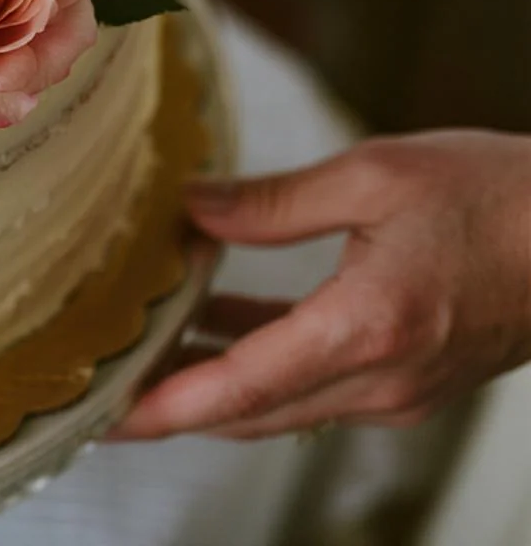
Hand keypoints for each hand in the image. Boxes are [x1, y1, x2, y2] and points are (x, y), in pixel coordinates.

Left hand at [114, 130, 530, 439]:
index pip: (242, 388)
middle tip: (100, 389)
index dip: (165, 407)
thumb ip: (271, 203)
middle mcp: (382, 379)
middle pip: (249, 411)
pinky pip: (314, 386)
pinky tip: (217, 321)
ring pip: (279, 404)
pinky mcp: (410, 380)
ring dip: (211, 384)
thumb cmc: (500, 197)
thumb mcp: (375, 176)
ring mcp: (400, 390)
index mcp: (368, 328)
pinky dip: (259, 365)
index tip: (105, 416)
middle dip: (170, 405)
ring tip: (140, 353)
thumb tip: (190, 209)